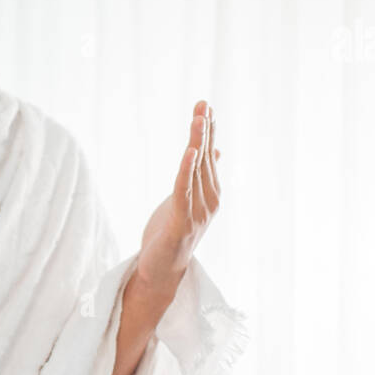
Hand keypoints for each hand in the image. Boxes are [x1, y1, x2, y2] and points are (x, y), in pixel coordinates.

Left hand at [137, 100, 221, 295]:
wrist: (161, 270)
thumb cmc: (172, 233)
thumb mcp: (186, 198)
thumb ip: (199, 176)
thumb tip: (213, 149)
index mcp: (210, 194)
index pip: (208, 156)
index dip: (208, 131)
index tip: (205, 106)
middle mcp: (209, 202)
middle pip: (204, 159)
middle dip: (203, 130)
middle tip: (202, 103)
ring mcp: (198, 213)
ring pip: (195, 171)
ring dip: (196, 143)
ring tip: (197, 119)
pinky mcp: (182, 223)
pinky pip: (183, 191)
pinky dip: (186, 170)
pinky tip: (190, 151)